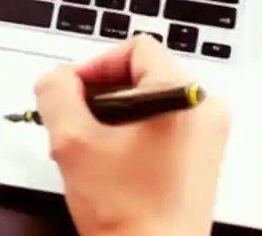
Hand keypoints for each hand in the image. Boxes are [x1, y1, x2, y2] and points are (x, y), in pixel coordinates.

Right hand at [34, 35, 229, 235]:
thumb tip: (56, 78)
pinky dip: (127, 136)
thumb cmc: (126, 212)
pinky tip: (105, 166)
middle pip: (138, 74)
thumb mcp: (73, 142)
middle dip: (96, 97)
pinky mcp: (198, 160)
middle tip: (71, 127)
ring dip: (107, 119)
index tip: (71, 95)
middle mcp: (204, 111)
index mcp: (183, 96)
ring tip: (85, 151)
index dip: (94, 66)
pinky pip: (157, 127)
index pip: (135, 48)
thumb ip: (56, 93)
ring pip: (144, 103)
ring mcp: (205, 138)